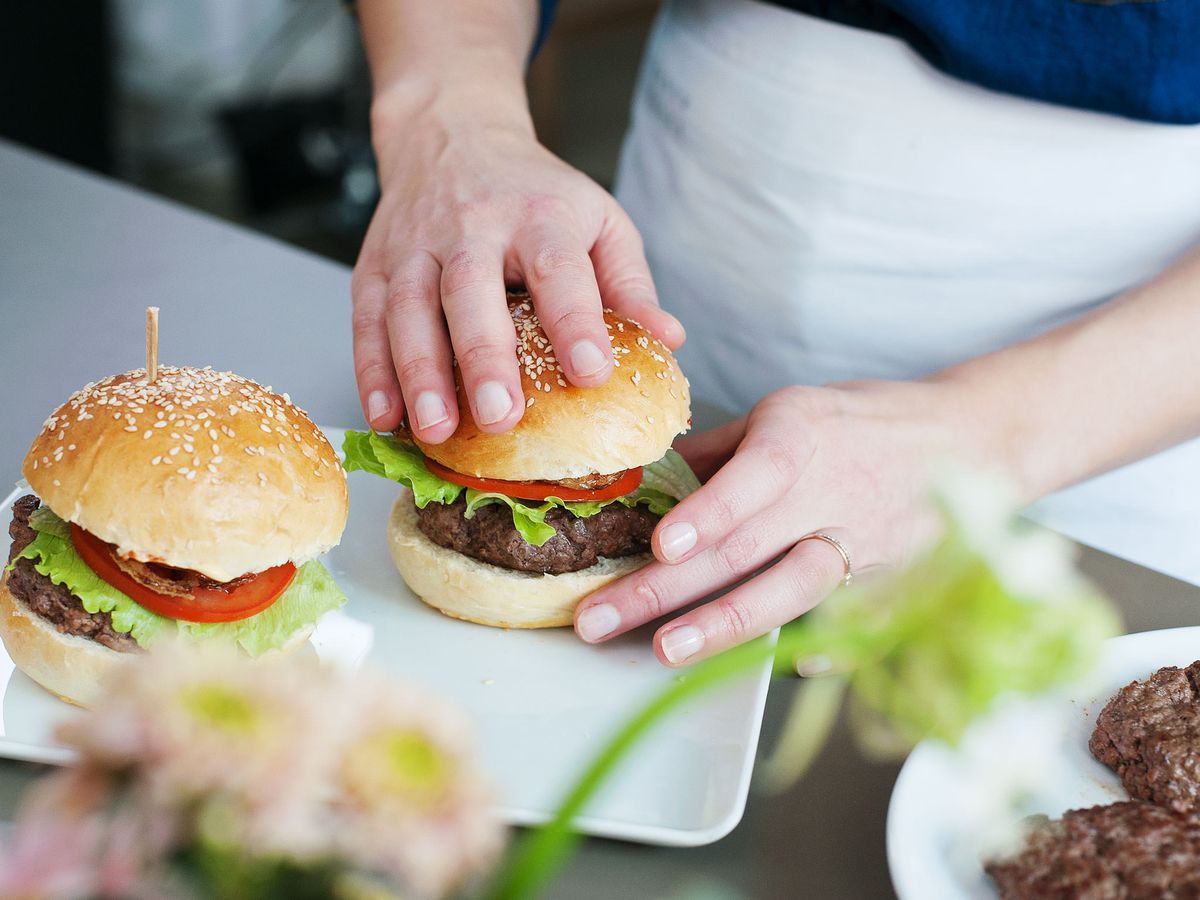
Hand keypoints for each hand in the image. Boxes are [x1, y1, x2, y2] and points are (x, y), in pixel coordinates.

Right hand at [351, 92, 683, 440]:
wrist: (451, 133)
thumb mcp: (598, 221)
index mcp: (540, 215)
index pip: (558, 269)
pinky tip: (383, 415)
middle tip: (500, 416)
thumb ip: (629, 284)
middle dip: (484, 356)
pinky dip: (371, 370)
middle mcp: (472, 226)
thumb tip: (668, 340)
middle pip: (471, 290)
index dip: (575, 322)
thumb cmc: (536, 194)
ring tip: (435, 429)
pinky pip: (366, 319)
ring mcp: (416, 245)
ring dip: (418, 373)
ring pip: (408, 308)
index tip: (592, 373)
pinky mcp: (374, 264)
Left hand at [574, 381, 972, 665]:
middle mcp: (832, 492)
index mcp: (802, 436)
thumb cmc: (860, 422)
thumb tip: (646, 482)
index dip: (710, 512)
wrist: (971, 440)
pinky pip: (848, 623)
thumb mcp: (788, 410)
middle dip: (665, 590)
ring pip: (790, 592)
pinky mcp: (889, 583)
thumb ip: (720, 451)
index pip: (755, 477)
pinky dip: (820, 649)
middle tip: (599, 619)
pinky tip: (779, 669)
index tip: (662, 545)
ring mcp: (864, 543)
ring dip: (723, 627)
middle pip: (746, 548)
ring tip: (664, 653)